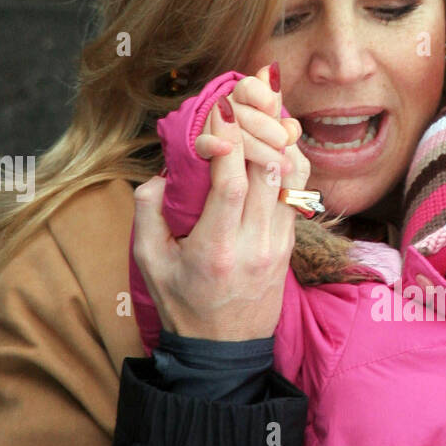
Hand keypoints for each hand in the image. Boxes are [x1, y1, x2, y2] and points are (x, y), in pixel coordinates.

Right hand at [133, 64, 310, 339]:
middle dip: (257, 125)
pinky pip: (298, 190)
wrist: (225, 352)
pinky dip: (288, 157)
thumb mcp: (149, 263)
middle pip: (270, 169)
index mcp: (216, 248)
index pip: (233, 182)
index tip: (216, 113)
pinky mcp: (291, 243)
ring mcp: (279, 243)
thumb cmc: (183, 305)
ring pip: (293, 176)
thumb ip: (148, 212)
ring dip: (279, 135)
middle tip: (242, 94)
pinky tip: (274, 135)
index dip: (229, 140)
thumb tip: (164, 170)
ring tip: (263, 104)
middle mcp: (256, 243)